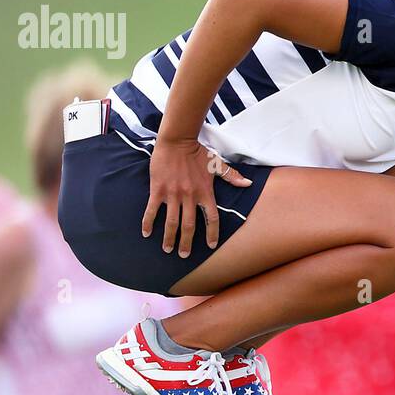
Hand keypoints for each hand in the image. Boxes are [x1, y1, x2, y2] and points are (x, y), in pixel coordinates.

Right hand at [144, 136, 250, 257]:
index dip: (212, 233)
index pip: (212, 218)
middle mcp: (190, 196)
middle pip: (189, 226)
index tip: (211, 245)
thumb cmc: (198, 152)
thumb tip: (248, 183)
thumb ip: (232, 176)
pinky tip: (146, 233)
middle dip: (186, 243)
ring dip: (169, 237)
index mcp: (205, 192)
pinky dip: (148, 222)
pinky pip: (152, 210)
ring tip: (167, 249)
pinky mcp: (158, 190)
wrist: (177, 140)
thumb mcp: (217, 164)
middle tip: (183, 255)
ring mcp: (173, 194)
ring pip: (171, 222)